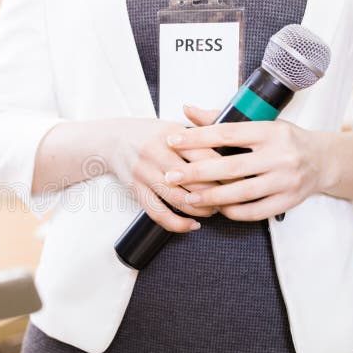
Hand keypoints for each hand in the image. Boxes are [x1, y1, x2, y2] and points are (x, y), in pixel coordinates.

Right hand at [106, 118, 221, 232]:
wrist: (112, 140)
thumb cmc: (148, 135)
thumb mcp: (174, 127)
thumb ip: (201, 133)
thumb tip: (231, 147)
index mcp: (171, 135)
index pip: (206, 156)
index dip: (226, 172)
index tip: (240, 180)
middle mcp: (156, 153)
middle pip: (194, 179)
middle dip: (217, 193)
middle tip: (229, 199)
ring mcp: (144, 172)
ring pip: (178, 198)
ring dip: (200, 209)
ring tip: (212, 211)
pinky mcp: (135, 189)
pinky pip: (157, 212)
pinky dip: (177, 223)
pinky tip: (191, 225)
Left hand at [166, 108, 328, 220]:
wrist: (324, 160)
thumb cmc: (284, 140)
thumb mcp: (260, 122)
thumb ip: (221, 119)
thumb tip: (187, 110)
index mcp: (271, 131)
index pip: (228, 133)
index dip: (198, 138)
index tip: (173, 141)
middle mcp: (280, 155)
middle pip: (231, 166)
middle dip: (197, 172)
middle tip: (171, 176)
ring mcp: (286, 180)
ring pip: (242, 192)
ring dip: (212, 196)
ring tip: (189, 197)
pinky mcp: (289, 201)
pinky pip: (255, 211)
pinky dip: (234, 211)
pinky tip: (217, 209)